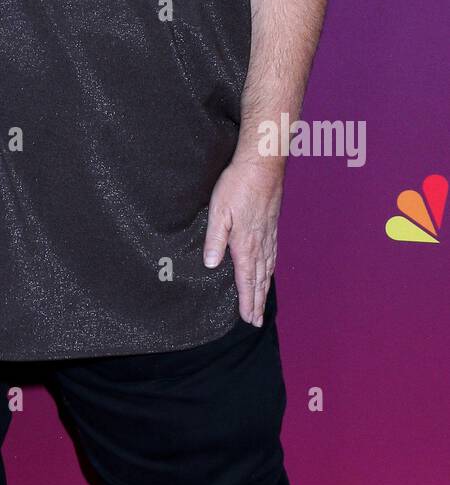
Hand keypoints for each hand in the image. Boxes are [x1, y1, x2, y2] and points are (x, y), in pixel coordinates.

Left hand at [202, 156, 284, 325]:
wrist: (262, 164)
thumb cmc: (238, 185)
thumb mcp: (219, 211)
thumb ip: (215, 239)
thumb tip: (210, 264)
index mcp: (246, 243)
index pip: (247, 279)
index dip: (248, 300)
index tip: (249, 318)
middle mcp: (261, 243)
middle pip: (260, 278)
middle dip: (258, 301)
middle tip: (258, 320)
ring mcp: (269, 234)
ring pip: (268, 267)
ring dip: (265, 287)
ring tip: (263, 302)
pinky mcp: (272, 224)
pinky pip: (272, 254)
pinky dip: (271, 268)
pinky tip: (269, 269)